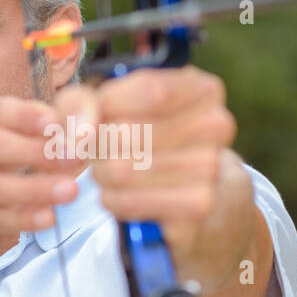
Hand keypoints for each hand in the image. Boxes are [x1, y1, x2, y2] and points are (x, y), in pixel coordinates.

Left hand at [55, 66, 252, 293]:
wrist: (188, 194)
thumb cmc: (144, 138)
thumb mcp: (109, 106)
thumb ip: (82, 103)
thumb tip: (81, 132)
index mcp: (202, 89)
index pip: (150, 89)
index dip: (109, 105)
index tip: (98, 115)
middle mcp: (216, 124)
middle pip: (128, 131)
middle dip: (98, 144)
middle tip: (102, 150)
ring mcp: (210, 168)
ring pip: (122, 169)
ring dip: (102, 174)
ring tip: (111, 172)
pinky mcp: (196, 206)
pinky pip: (129, 201)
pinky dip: (113, 199)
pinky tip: (122, 194)